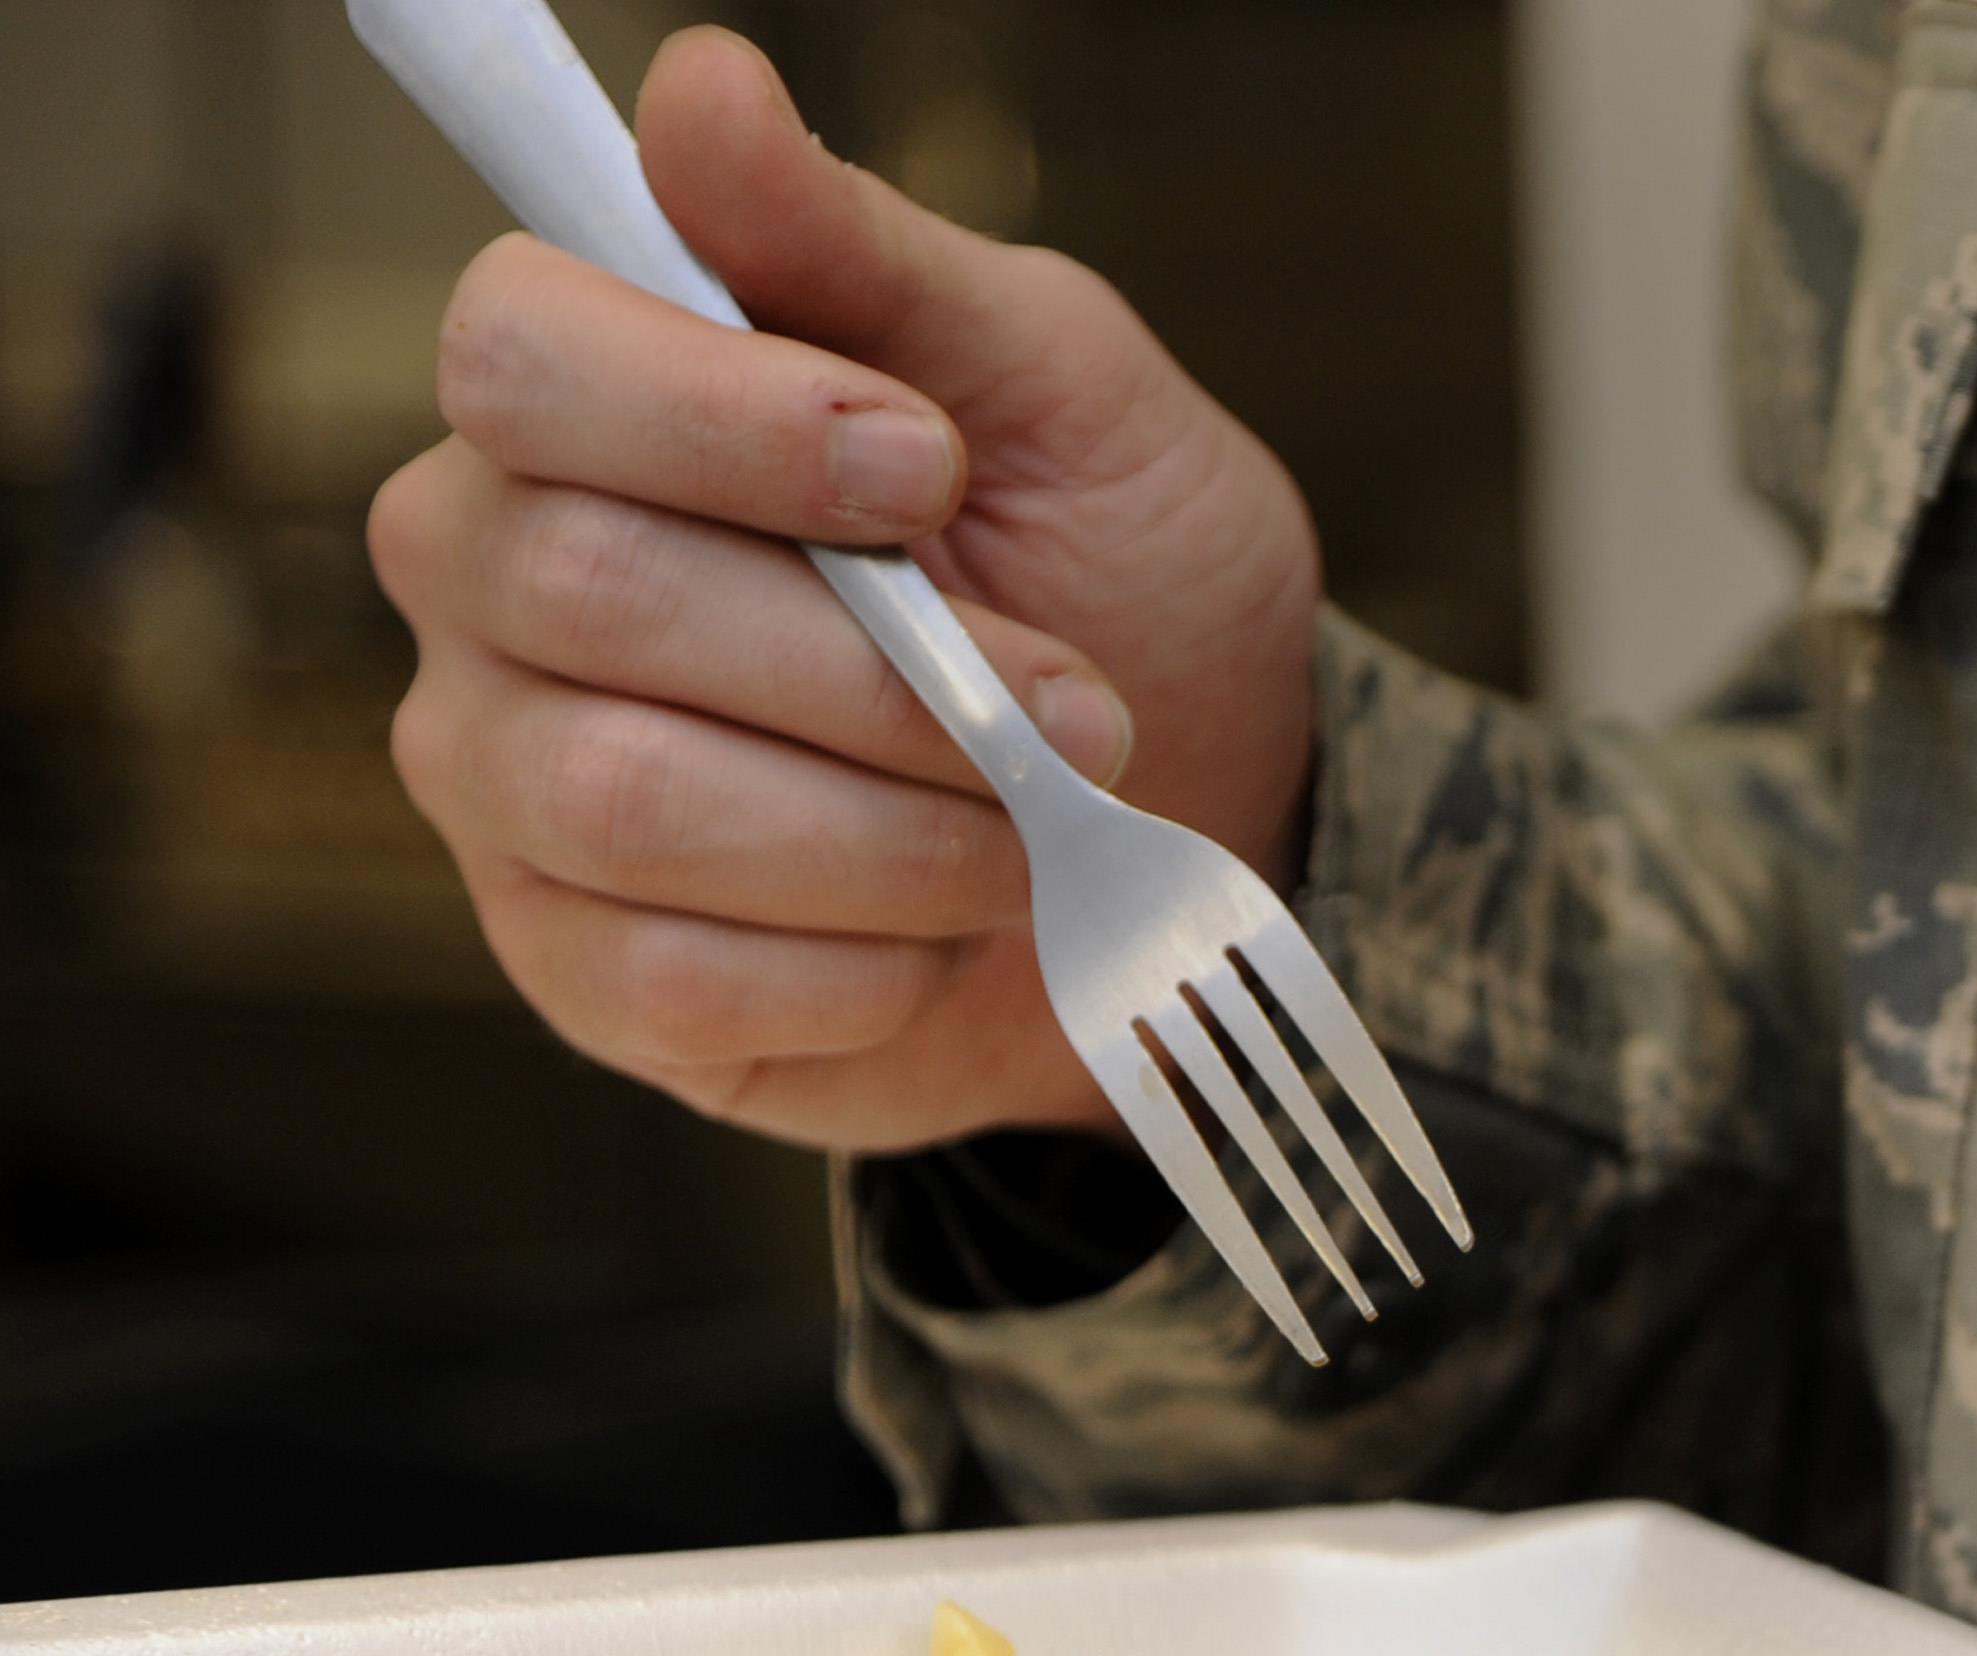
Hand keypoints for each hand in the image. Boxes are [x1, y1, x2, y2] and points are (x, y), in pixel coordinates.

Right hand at [367, 27, 1322, 1150]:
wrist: (1209, 829)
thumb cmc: (1125, 584)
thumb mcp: (1059, 385)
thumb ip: (869, 249)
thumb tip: (702, 85)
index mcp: (587, 405)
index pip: (519, 355)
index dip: (724, 417)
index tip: (926, 464)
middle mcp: (498, 581)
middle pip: (582, 589)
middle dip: (875, 667)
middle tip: (1067, 695)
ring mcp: (516, 785)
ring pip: (628, 799)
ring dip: (891, 825)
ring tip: (1026, 820)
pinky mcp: (583, 972)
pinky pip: (673, 977)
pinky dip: (867, 963)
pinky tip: (944, 930)